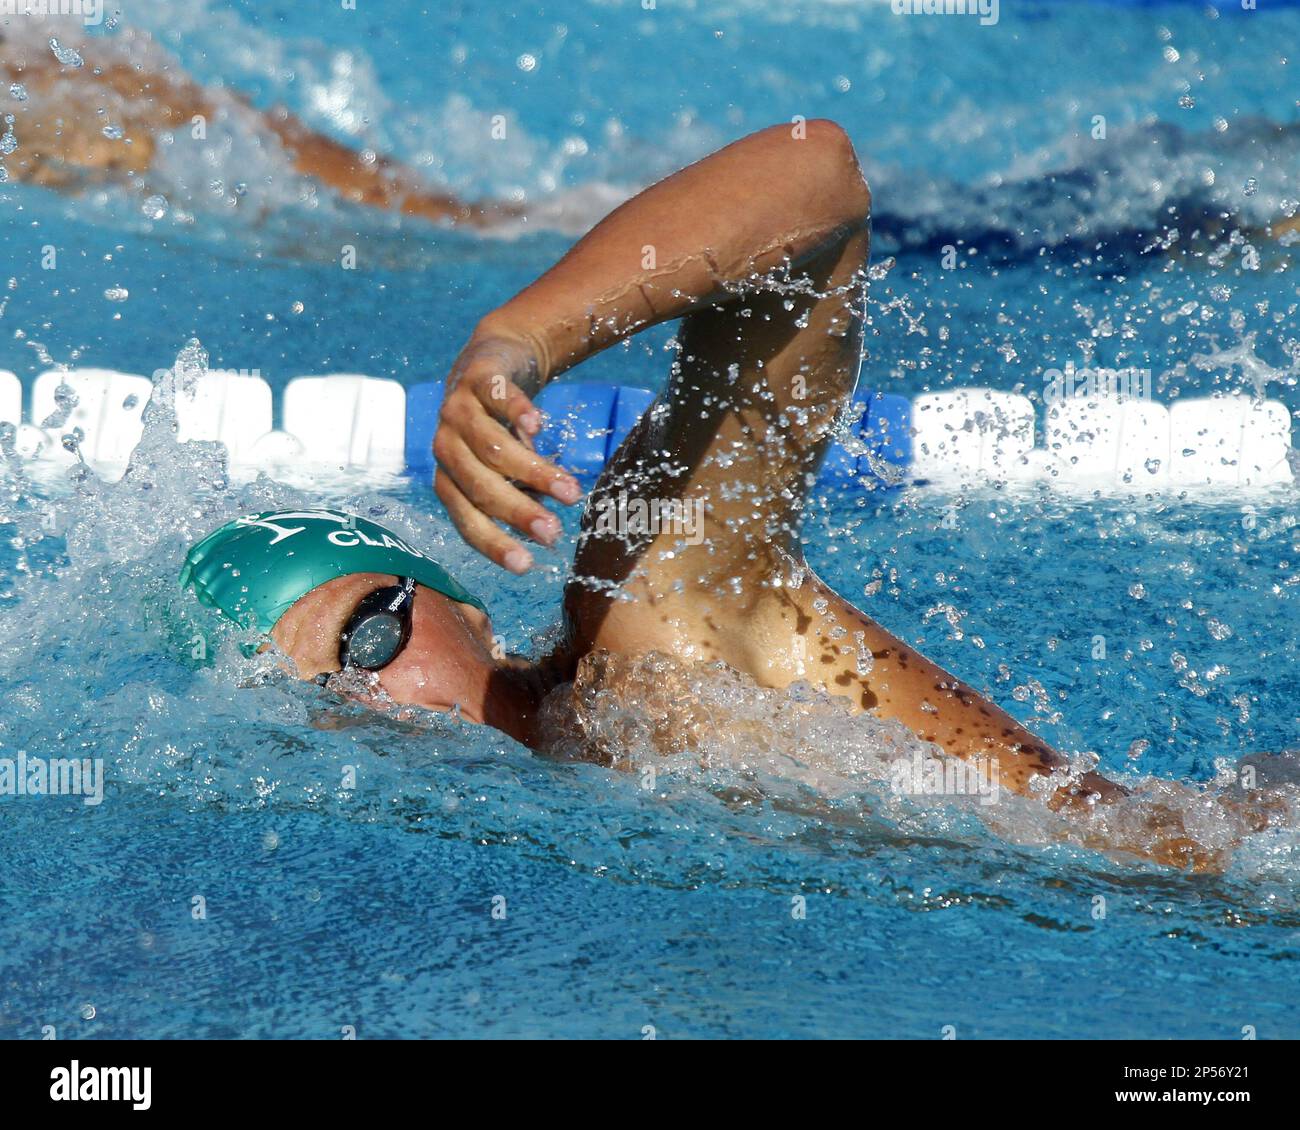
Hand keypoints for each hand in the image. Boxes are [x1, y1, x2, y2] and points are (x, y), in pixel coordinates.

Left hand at [433, 332, 582, 571]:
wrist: (492, 362)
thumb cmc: (500, 430)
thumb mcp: (507, 471)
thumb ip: (520, 496)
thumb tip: (547, 534)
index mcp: (450, 480)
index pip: (468, 520)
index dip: (495, 543)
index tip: (526, 565)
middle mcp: (446, 448)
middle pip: (480, 487)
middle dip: (518, 513)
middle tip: (554, 533)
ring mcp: (457, 411)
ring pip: (492, 448)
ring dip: (533, 472)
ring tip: (571, 492)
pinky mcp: (477, 378)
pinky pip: (496, 397)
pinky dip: (517, 412)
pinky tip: (539, 427)